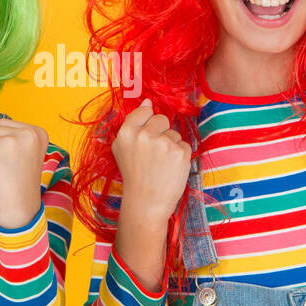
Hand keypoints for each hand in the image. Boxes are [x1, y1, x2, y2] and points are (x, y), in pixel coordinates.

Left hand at [0, 118, 49, 229]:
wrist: (20, 211)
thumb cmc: (19, 183)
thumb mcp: (26, 152)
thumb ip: (13, 136)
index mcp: (36, 132)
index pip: (1, 124)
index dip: (1, 145)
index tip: (16, 162)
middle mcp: (25, 135)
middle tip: (6, 170)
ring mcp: (7, 145)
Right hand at [111, 99, 191, 224]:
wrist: (146, 202)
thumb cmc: (134, 175)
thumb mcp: (121, 148)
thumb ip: (133, 123)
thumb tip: (148, 102)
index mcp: (126, 133)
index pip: (144, 111)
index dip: (147, 124)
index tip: (146, 138)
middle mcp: (144, 135)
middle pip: (162, 119)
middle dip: (161, 133)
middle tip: (153, 154)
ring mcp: (164, 144)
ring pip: (174, 133)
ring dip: (171, 146)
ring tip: (161, 164)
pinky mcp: (180, 153)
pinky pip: (184, 145)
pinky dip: (180, 156)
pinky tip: (170, 168)